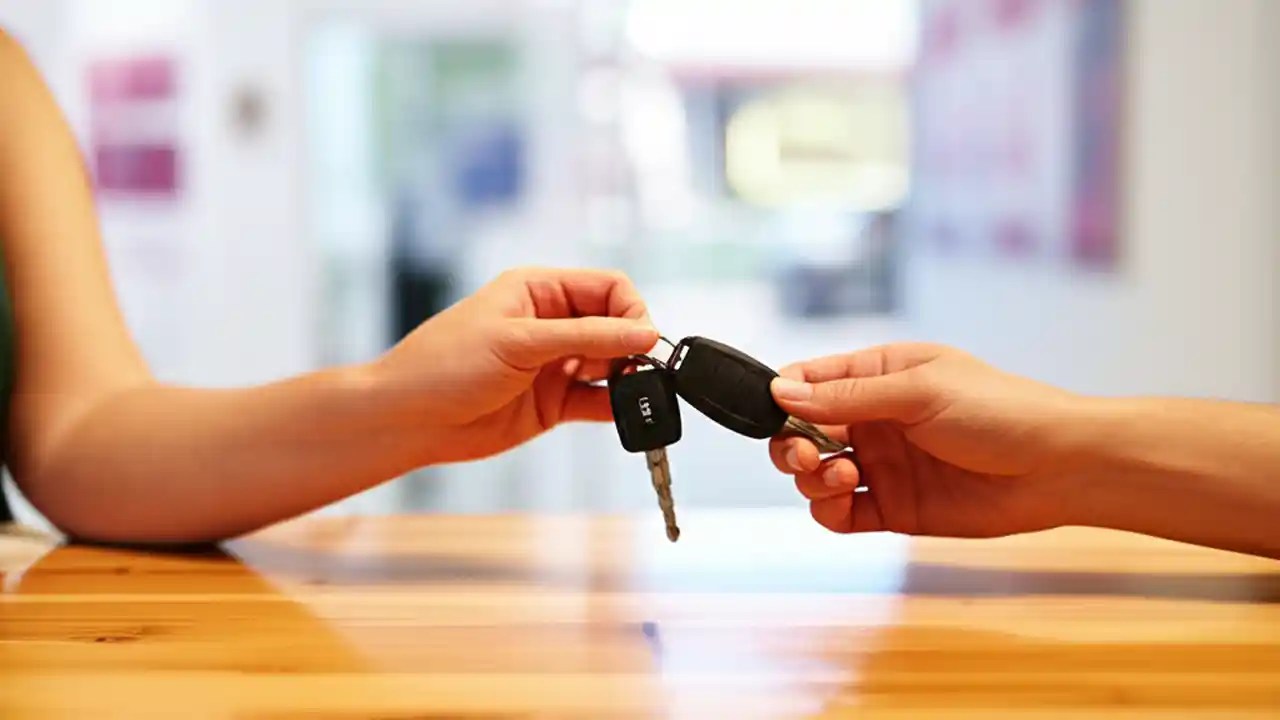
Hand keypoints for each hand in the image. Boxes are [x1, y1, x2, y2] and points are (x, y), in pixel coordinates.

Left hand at [373, 267, 658, 463]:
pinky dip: (615, 407)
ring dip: (627, 377)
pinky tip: (623, 411)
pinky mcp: (552, 403)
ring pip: (611, 365)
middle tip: (641, 369)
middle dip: (633, 346)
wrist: (407, 419)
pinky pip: (597, 401)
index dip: (632, 311)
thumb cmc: (444, 365)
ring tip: (632, 392)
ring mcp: (553, 365)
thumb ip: (587, 338)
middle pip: (615, 327)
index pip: (608, 288)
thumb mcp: (520, 342)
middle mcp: (551, 325)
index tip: (643, 339)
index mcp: (539, 291)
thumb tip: (643, 333)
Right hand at [768, 343, 1082, 537]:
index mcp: (879, 376)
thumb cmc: (1001, 411)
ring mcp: (882, 465)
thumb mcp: (919, 391)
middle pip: (802, 430)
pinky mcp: (893, 508)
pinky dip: (827, 509)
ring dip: (810, 476)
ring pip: (813, 473)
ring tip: (840, 477)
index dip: (784, 395)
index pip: (810, 380)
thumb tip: (782, 392)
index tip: (776, 411)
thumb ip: (847, 396)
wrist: (1058, 469)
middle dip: (790, 442)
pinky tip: (844, 500)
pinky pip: (839, 513)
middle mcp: (874, 420)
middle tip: (806, 454)